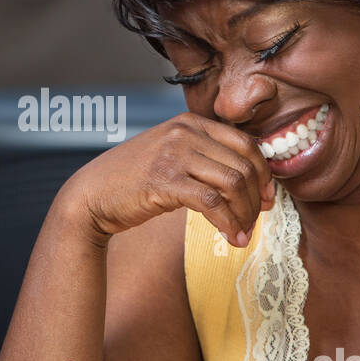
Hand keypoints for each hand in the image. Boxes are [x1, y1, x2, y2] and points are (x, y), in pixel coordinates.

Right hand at [60, 112, 274, 246]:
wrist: (92, 195)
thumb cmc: (133, 180)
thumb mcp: (171, 155)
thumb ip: (203, 157)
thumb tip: (249, 180)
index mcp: (190, 122)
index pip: (246, 143)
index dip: (264, 174)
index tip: (267, 198)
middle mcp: (185, 132)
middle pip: (244, 165)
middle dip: (257, 199)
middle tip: (256, 221)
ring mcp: (174, 154)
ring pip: (233, 183)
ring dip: (245, 214)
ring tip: (243, 233)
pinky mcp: (165, 180)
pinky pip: (212, 202)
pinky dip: (228, 223)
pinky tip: (231, 238)